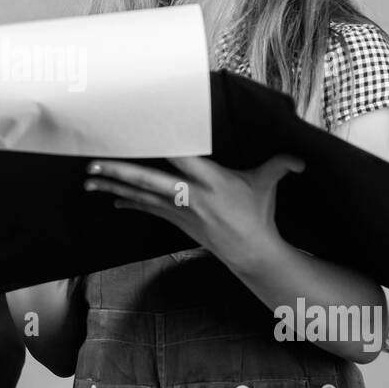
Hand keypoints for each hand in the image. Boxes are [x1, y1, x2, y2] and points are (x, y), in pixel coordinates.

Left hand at [83, 153, 305, 273]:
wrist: (252, 253)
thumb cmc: (259, 214)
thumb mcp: (268, 184)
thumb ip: (281, 165)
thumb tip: (300, 158)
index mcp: (212, 180)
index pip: (183, 158)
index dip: (163, 145)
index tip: (141, 134)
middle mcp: (192, 194)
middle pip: (148, 180)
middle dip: (119, 171)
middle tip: (93, 163)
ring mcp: (181, 210)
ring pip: (141, 195)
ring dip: (113, 186)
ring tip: (88, 179)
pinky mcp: (177, 220)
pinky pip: (148, 208)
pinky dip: (128, 201)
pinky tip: (111, 198)